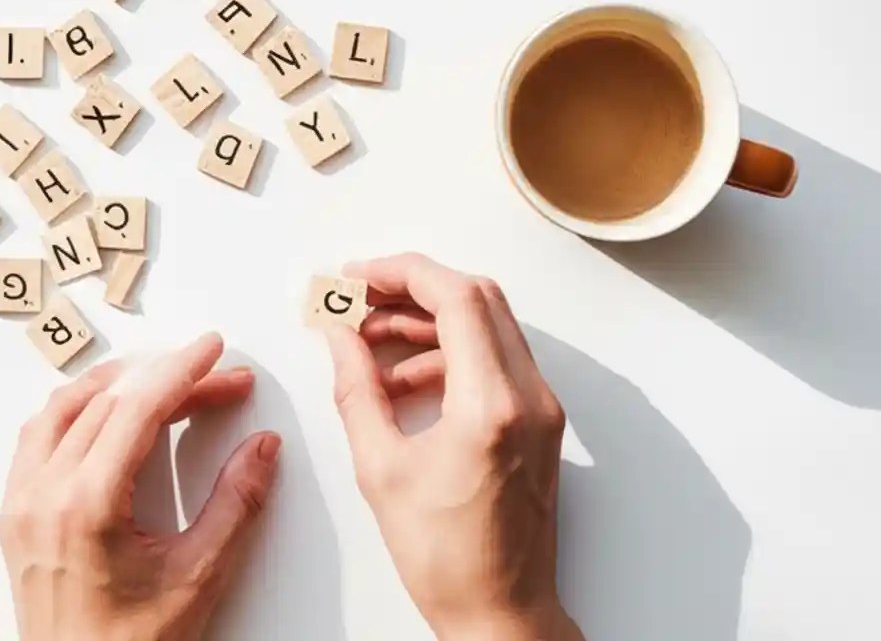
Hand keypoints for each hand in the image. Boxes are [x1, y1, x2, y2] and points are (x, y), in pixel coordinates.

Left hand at [0, 332, 280, 640]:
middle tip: (216, 378)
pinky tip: (107, 414)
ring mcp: (21, 505)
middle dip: (165, 379)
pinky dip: (77, 411)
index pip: (136, 409)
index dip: (182, 371)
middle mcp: (42, 496)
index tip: (214, 352)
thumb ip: (236, 504)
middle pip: (106, 403)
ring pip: (62, 410)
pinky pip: (38, 438)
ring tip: (162, 378)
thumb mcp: (198, 577)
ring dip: (114, 385)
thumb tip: (263, 448)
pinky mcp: (15, 516)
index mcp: (85, 507)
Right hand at [324, 254, 583, 640]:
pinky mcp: (539, 421)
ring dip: (428, 321)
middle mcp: (530, 397)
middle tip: (359, 297)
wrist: (500, 612)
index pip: (456, 298)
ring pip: (488, 325)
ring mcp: (542, 408)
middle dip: (413, 287)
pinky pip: (495, 360)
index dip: (400, 274)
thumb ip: (356, 389)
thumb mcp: (381, 468)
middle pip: (477, 299)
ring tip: (369, 338)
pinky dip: (449, 352)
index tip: (356, 276)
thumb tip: (338, 335)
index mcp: (492, 406)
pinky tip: (402, 378)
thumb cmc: (446, 558)